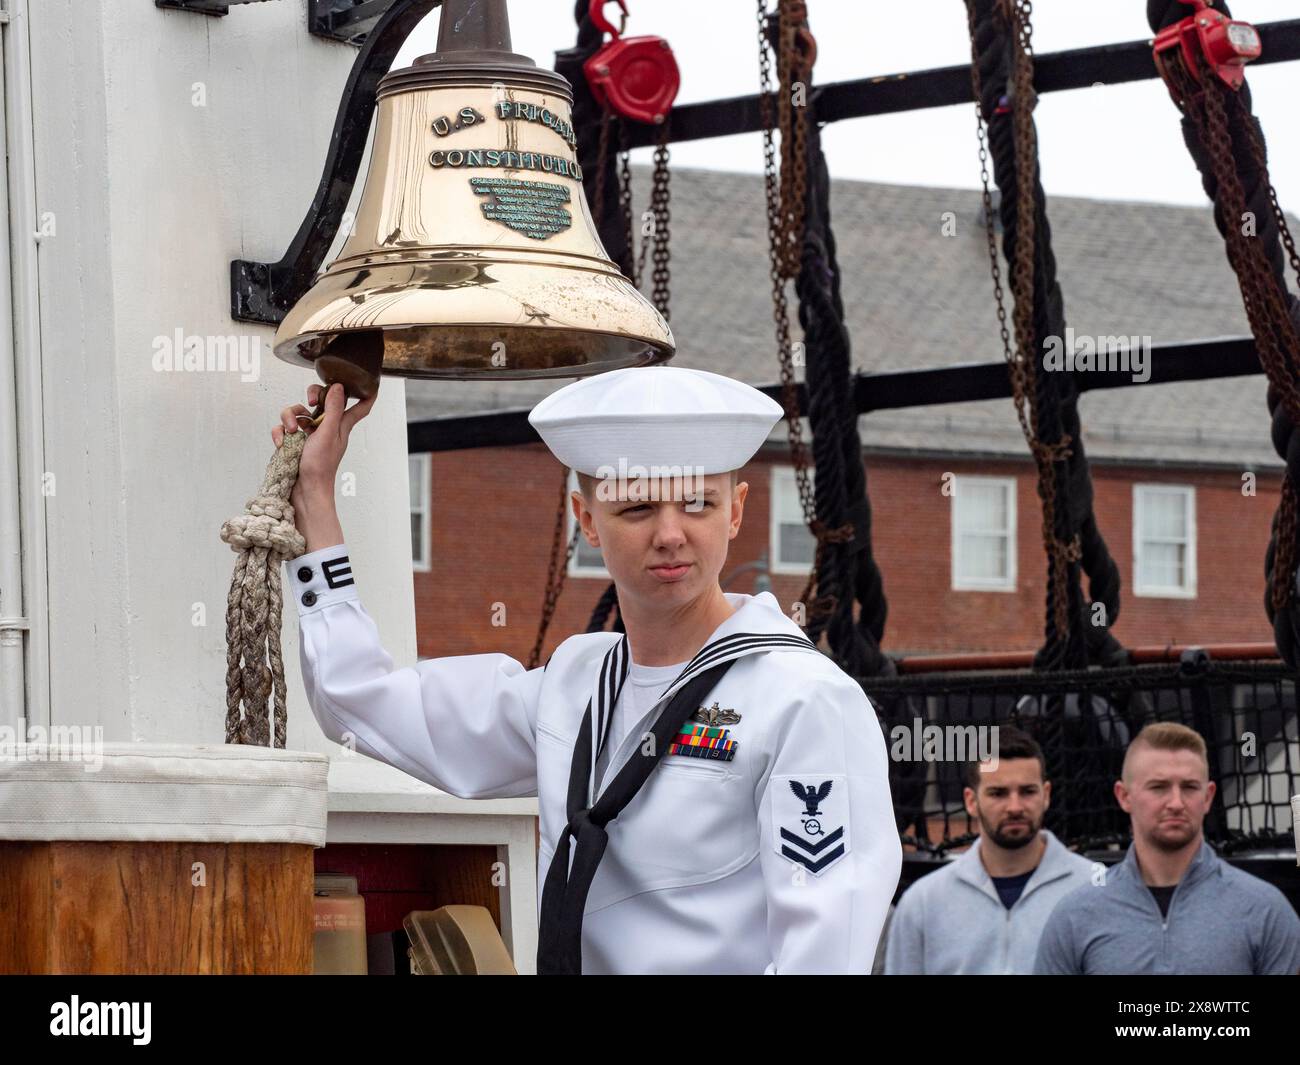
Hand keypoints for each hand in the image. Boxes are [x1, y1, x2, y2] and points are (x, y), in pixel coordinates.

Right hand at [273, 381, 378, 516]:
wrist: (304, 490)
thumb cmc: (320, 466)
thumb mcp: (329, 433)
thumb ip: (333, 409)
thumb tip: (339, 387)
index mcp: (341, 425)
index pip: (360, 407)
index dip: (366, 394)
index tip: (369, 383)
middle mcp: (326, 427)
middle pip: (322, 399)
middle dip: (312, 395)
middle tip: (310, 403)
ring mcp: (309, 434)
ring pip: (298, 411)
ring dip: (290, 417)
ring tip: (292, 431)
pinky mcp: (293, 441)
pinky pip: (284, 427)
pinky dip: (280, 432)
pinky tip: (281, 443)